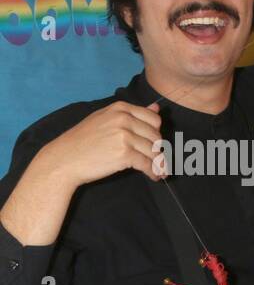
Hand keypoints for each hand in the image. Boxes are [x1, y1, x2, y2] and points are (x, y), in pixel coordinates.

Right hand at [32, 101, 163, 187]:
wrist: (63, 159)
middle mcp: (123, 119)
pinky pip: (148, 164)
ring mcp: (124, 136)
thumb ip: (131, 114)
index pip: (154, 120)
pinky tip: (154, 177)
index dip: (156, 134)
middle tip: (157, 161)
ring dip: (159, 164)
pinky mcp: (124, 154)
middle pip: (156, 136)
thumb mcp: (105, 119)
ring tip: (159, 171)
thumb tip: (156, 107)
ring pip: (154, 151)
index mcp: (120, 108)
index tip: (154, 145)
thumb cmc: (83, 141)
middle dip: (159, 151)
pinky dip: (154, 172)